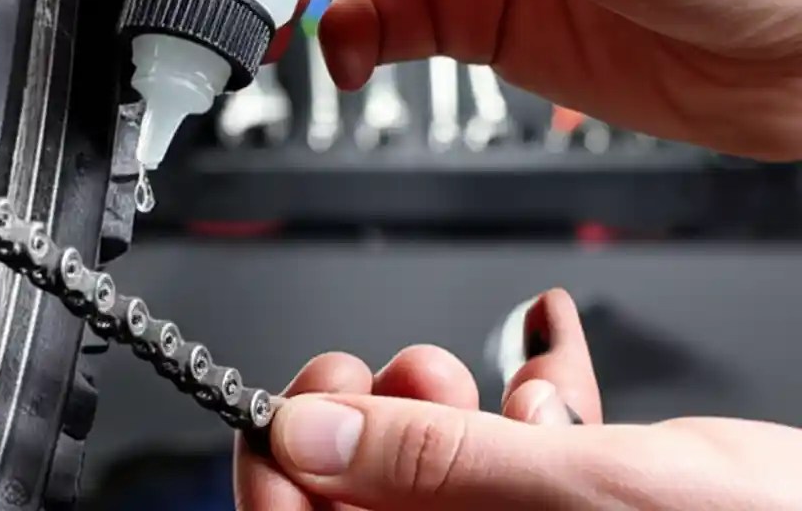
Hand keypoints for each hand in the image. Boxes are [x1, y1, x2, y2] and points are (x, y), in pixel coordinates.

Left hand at [236, 290, 801, 509]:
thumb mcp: (577, 496)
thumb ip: (431, 464)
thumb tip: (305, 432)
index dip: (276, 482)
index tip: (281, 412)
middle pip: (363, 500)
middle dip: (368, 423)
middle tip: (384, 372)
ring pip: (435, 469)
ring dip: (445, 405)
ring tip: (474, 372)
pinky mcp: (575, 508)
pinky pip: (517, 453)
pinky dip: (531, 398)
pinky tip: (555, 357)